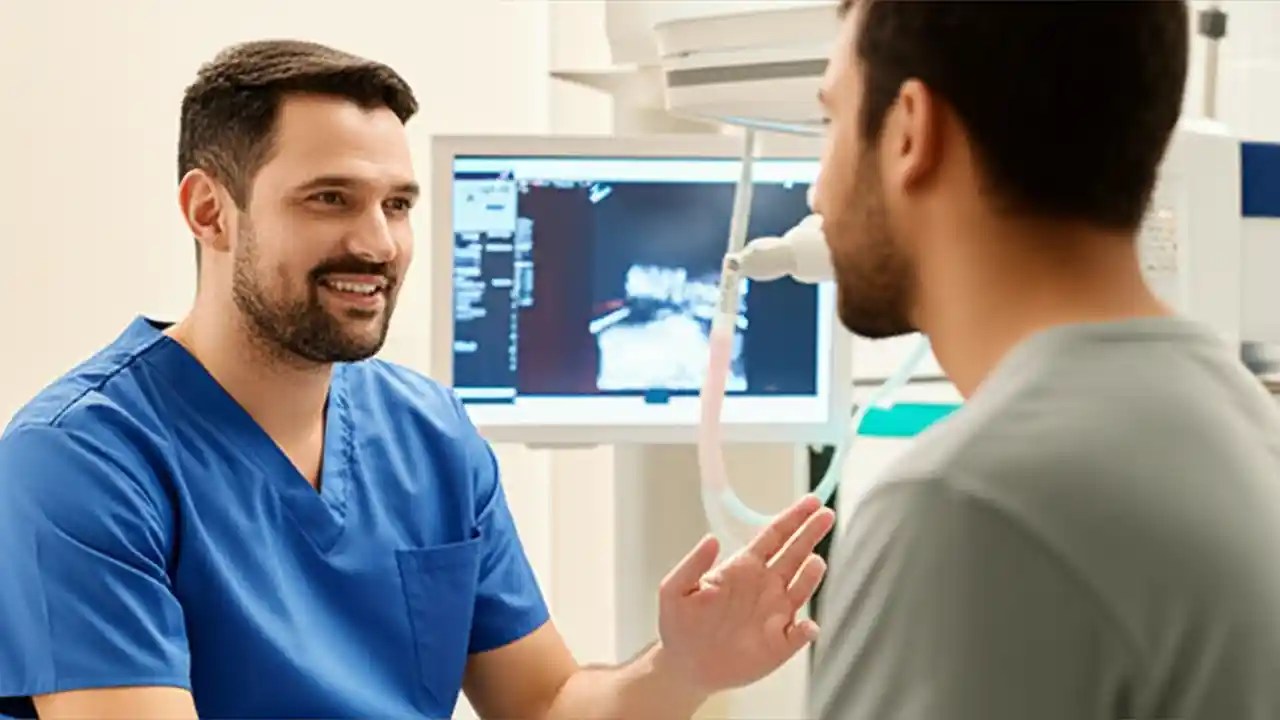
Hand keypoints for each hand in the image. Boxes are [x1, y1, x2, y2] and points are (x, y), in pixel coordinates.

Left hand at [654, 494, 835, 693]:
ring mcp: (776, 614)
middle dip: (811, 533)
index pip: (774, 536)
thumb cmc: (679, 625)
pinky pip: (801, 634)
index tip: (811, 502)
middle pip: (795, 554)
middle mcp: (766, 586)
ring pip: (801, 588)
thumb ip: (692, 564)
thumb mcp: (674, 590)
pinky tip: (807, 626)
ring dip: (810, 575)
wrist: (686, 666)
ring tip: (815, 562)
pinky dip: (807, 629)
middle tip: (827, 514)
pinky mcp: (781, 644)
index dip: (793, 518)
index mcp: (744, 568)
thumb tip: (711, 538)